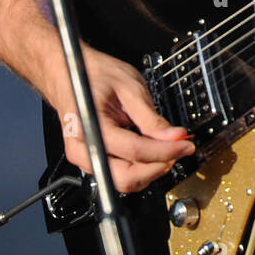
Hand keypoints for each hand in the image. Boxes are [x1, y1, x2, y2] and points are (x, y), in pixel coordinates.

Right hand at [46, 44, 194, 193]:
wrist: (69, 73)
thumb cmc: (94, 75)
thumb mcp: (129, 86)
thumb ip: (150, 116)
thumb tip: (174, 136)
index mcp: (90, 127)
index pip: (134, 151)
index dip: (165, 151)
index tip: (185, 145)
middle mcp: (83, 150)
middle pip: (126, 177)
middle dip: (157, 167)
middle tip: (179, 150)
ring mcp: (85, 158)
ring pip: (123, 181)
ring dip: (150, 170)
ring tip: (169, 150)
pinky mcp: (91, 161)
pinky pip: (118, 174)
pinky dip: (139, 168)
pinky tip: (153, 153)